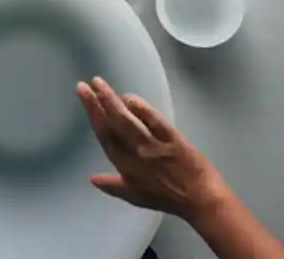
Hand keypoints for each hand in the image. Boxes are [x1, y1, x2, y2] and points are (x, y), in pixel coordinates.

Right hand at [76, 77, 226, 222]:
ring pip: (127, 121)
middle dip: (96, 104)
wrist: (200, 198)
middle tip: (83, 86)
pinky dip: (141, 109)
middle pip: (111, 125)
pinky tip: (129, 98)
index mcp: (125, 167)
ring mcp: (153, 145)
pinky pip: (153, 121)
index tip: (85, 98)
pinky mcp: (172, 138)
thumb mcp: (136, 197)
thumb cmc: (169, 198)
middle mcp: (135, 154)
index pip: (105, 137)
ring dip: (112, 101)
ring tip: (99, 84)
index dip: (93, 117)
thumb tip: (92, 179)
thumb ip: (114, 186)